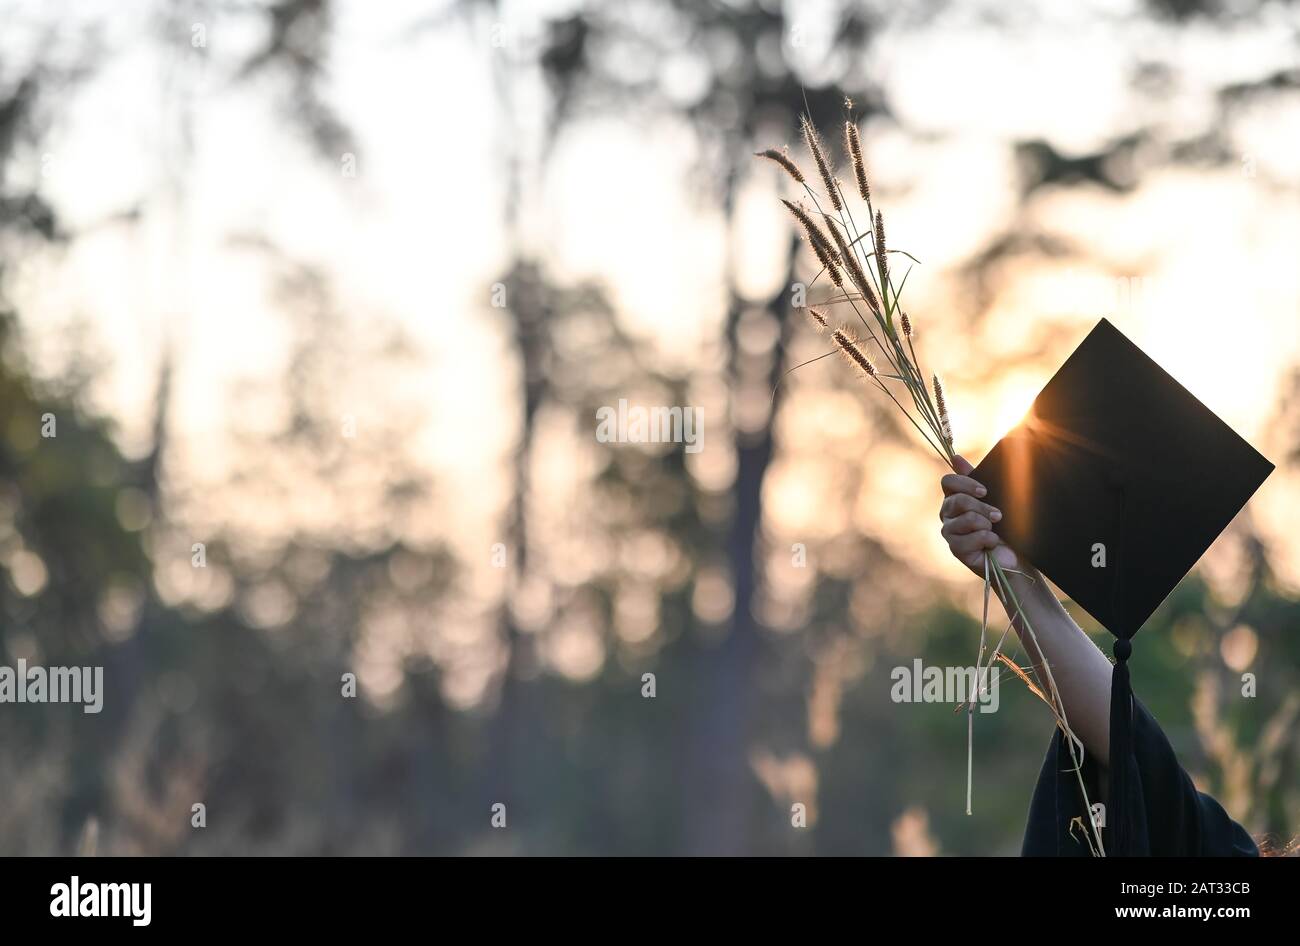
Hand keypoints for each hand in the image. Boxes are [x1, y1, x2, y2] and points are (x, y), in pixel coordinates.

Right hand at [940, 455, 1018, 576]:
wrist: (1012, 553)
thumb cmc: (1001, 524)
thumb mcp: (991, 498)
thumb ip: (974, 477)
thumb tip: (956, 457)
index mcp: (953, 498)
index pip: (948, 482)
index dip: (965, 483)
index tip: (985, 491)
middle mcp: (947, 514)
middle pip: (958, 500)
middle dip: (983, 507)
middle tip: (998, 515)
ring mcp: (950, 532)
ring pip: (967, 519)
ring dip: (987, 524)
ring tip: (995, 530)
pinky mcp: (956, 549)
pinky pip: (973, 537)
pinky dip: (989, 539)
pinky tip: (992, 543)